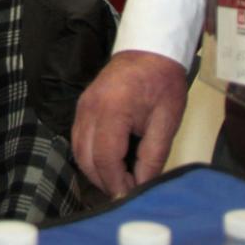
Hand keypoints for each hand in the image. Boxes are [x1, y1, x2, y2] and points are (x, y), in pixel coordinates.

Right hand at [72, 50, 188, 195]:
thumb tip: (142, 185)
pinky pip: (78, 138)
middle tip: (126, 192)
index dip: (116, 182)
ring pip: (77, 150)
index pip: (105, 158)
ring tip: (119, 180)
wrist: (150, 49)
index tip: (131, 195)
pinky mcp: (82, 106)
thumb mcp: (167, 121)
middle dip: (104, 181)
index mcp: (113, 110)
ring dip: (95, 170)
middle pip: (85, 157)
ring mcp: (83, 106)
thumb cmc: (162, 82)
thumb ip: (153, 156)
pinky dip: (89, 155)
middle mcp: (90, 108)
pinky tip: (109, 162)